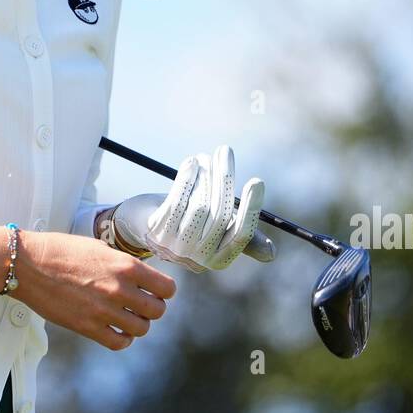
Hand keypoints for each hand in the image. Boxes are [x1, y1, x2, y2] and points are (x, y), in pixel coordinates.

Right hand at [15, 231, 176, 350]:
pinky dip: (122, 338)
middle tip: (141, 304)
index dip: (164, 291)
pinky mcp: (88, 328)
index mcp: (126, 266)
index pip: (167, 288)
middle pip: (158, 311)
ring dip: (137, 324)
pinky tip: (116, 329)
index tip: (156, 291)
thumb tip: (139, 276)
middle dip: (152, 308)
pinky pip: (119, 343)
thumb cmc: (60, 251)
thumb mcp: (99, 248)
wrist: (29, 264)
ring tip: (126, 316)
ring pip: (141, 329)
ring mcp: (104, 311)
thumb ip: (122, 264)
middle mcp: (119, 289)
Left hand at [110, 145, 270, 271]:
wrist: (141, 223)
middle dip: (224, 179)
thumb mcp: (215, 228)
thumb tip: (271, 253)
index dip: (251, 208)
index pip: (241, 235)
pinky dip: (187, 179)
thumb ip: (238, 236)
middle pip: (220, 217)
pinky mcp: (157, 231)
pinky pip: (178, 201)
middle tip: (226, 152)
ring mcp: (176, 247)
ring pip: (200, 207)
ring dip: (204, 176)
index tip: (257, 181)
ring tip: (205, 157)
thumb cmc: (186, 222)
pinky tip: (192, 163)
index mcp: (218, 260)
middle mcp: (198, 259)